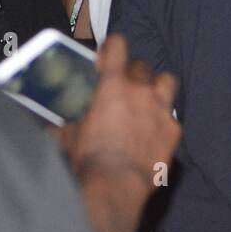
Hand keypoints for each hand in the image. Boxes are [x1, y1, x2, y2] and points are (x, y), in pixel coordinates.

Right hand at [64, 34, 179, 195]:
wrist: (116, 185)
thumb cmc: (89, 158)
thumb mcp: (69, 136)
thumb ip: (67, 124)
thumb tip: (56, 128)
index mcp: (112, 85)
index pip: (118, 46)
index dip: (113, 46)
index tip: (108, 53)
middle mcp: (141, 91)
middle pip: (142, 66)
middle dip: (132, 73)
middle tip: (123, 86)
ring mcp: (161, 109)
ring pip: (166, 81)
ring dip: (156, 86)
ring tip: (146, 100)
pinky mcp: (174, 130)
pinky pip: (172, 116)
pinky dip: (163, 120)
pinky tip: (153, 132)